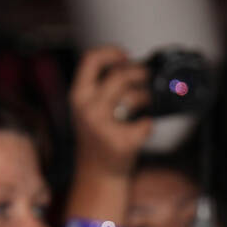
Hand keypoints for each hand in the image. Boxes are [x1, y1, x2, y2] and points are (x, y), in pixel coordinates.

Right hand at [68, 44, 151, 177]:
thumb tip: (130, 64)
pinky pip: (146, 123)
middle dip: (140, 72)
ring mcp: (104, 126)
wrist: (98, 175)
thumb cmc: (98, 138)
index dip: (111, 51)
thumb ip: (101, 87)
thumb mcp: (89, 107)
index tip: (126, 55)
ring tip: (148, 101)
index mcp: (78, 96)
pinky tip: (143, 127)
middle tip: (148, 76)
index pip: (91, 59)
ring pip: (134, 97)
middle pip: (120, 76)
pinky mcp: (122, 143)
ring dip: (147, 96)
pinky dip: (149, 124)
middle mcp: (88, 108)